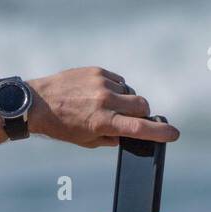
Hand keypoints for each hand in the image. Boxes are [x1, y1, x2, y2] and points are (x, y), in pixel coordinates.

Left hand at [27, 67, 180, 147]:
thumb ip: (112, 138)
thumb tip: (132, 134)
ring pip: (131, 92)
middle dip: (141, 114)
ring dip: (126, 101)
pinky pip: (119, 81)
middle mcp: (104, 101)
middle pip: (142, 106)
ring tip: (106, 105)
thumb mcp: (87, 140)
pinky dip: (115, 89)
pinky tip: (99, 94)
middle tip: (129, 119)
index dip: (160, 132)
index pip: (139, 128)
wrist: (36, 102)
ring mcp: (101, 83)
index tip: (174, 134)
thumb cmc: (62, 126)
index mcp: (103, 122)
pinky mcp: (97, 71)